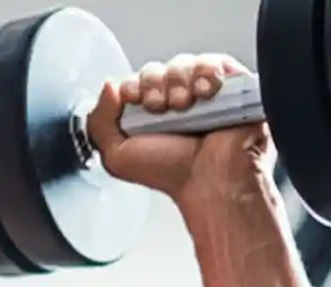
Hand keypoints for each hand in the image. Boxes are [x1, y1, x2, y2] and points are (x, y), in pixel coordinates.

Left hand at [87, 53, 273, 205]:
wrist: (208, 180)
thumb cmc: (169, 174)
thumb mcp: (117, 156)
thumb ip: (100, 121)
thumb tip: (108, 86)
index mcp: (148, 114)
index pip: (135, 81)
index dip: (134, 86)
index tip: (137, 101)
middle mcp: (175, 100)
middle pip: (157, 69)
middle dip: (154, 84)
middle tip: (161, 108)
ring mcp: (203, 92)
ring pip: (183, 63)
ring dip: (178, 79)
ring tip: (184, 105)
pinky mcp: (231, 86)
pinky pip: (214, 62)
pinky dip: (206, 71)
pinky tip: (204, 93)